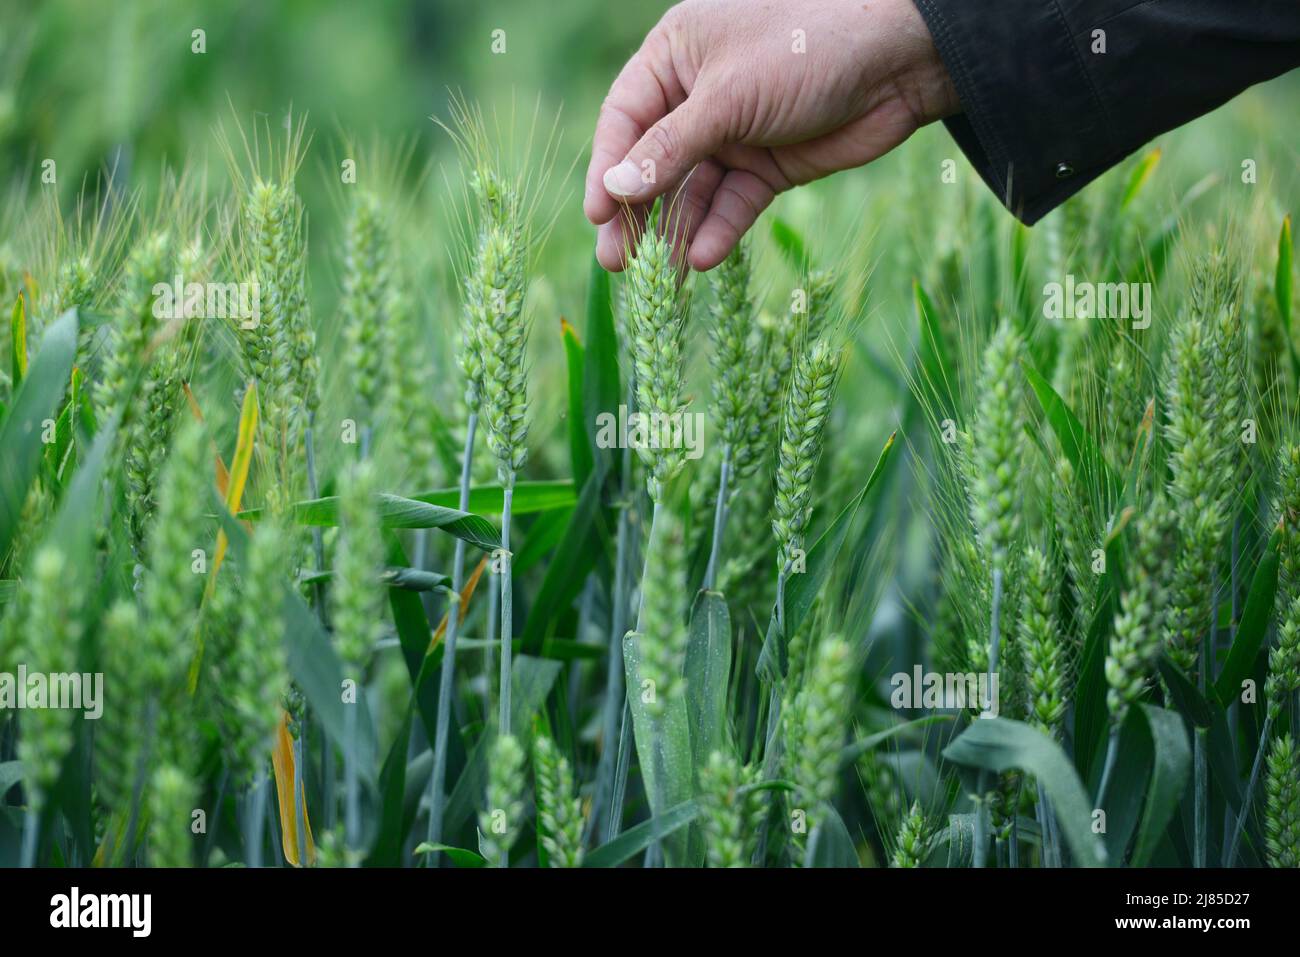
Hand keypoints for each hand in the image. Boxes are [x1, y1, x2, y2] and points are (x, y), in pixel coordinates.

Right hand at [584, 0, 958, 270]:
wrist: (898, 62)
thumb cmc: (805, 49)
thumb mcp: (728, 98)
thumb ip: (670, 148)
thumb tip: (614, 188)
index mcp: (675, 57)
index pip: (625, 119)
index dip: (608, 168)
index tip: (598, 214)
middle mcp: (697, 95)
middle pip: (652, 163)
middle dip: (635, 213)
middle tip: (615, 262)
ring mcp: (734, 133)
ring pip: (691, 191)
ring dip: (674, 233)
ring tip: (657, 279)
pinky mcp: (767, 166)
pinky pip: (732, 204)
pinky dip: (718, 230)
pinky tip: (703, 258)